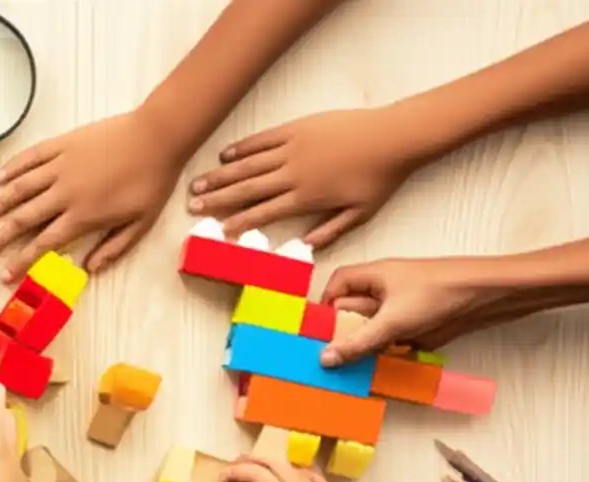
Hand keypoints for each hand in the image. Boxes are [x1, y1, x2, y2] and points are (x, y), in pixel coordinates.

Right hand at [0, 107, 187, 280]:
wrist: (158, 136)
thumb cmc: (152, 181)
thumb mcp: (140, 223)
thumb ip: (113, 248)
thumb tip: (89, 270)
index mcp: (83, 215)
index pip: (44, 243)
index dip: (21, 261)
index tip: (4, 274)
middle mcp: (65, 192)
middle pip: (24, 218)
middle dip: (0, 238)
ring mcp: (61, 165)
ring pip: (21, 187)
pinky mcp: (63, 144)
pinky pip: (31, 157)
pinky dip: (13, 168)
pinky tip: (0, 178)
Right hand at [188, 108, 422, 248]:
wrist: (394, 136)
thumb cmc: (380, 177)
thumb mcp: (360, 214)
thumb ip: (330, 231)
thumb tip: (304, 246)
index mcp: (306, 197)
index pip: (264, 212)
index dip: (239, 221)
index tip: (218, 229)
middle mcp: (293, 173)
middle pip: (247, 188)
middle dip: (218, 199)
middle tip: (193, 204)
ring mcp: (293, 148)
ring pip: (249, 164)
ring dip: (222, 175)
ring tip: (199, 182)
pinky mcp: (297, 129)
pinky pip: (264, 139)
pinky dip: (243, 147)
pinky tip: (226, 155)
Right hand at [224, 456, 351, 481]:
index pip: (257, 474)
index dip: (236, 472)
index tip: (221, 479)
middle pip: (275, 462)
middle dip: (251, 461)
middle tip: (233, 466)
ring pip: (292, 466)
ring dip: (271, 465)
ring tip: (254, 471)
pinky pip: (310, 475)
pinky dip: (293, 472)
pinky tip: (284, 478)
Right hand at [318, 257, 509, 365]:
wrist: (490, 296)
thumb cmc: (438, 293)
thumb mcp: (392, 321)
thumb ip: (357, 342)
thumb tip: (325, 358)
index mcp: (372, 276)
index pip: (336, 287)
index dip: (325, 307)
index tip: (317, 332)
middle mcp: (384, 291)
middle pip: (352, 312)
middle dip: (344, 335)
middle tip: (332, 361)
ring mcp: (402, 309)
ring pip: (372, 331)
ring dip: (367, 349)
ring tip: (354, 370)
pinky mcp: (418, 326)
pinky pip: (393, 342)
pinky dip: (388, 355)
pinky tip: (384, 369)